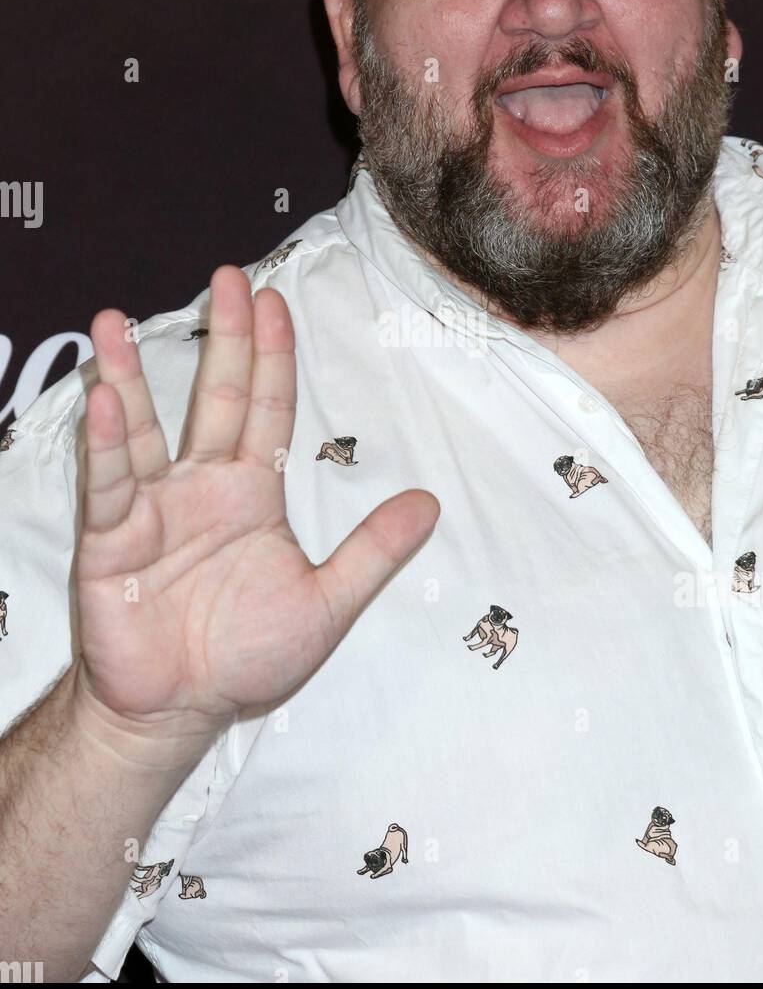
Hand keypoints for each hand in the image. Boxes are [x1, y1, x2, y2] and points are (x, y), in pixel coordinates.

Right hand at [74, 266, 439, 733]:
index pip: (268, 408)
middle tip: (229, 278)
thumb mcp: (327, 603)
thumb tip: (431, 504)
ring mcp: (152, 508)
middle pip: (214, 397)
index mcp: (252, 493)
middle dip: (224, 338)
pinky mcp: (109, 539)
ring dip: (130, 375)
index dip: (273, 355)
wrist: (181, 710)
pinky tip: (104, 400)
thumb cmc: (247, 657)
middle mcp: (202, 486)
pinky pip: (109, 483)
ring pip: (143, 429)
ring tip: (115, 322)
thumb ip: (373, 553)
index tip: (275, 299)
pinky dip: (105, 443)